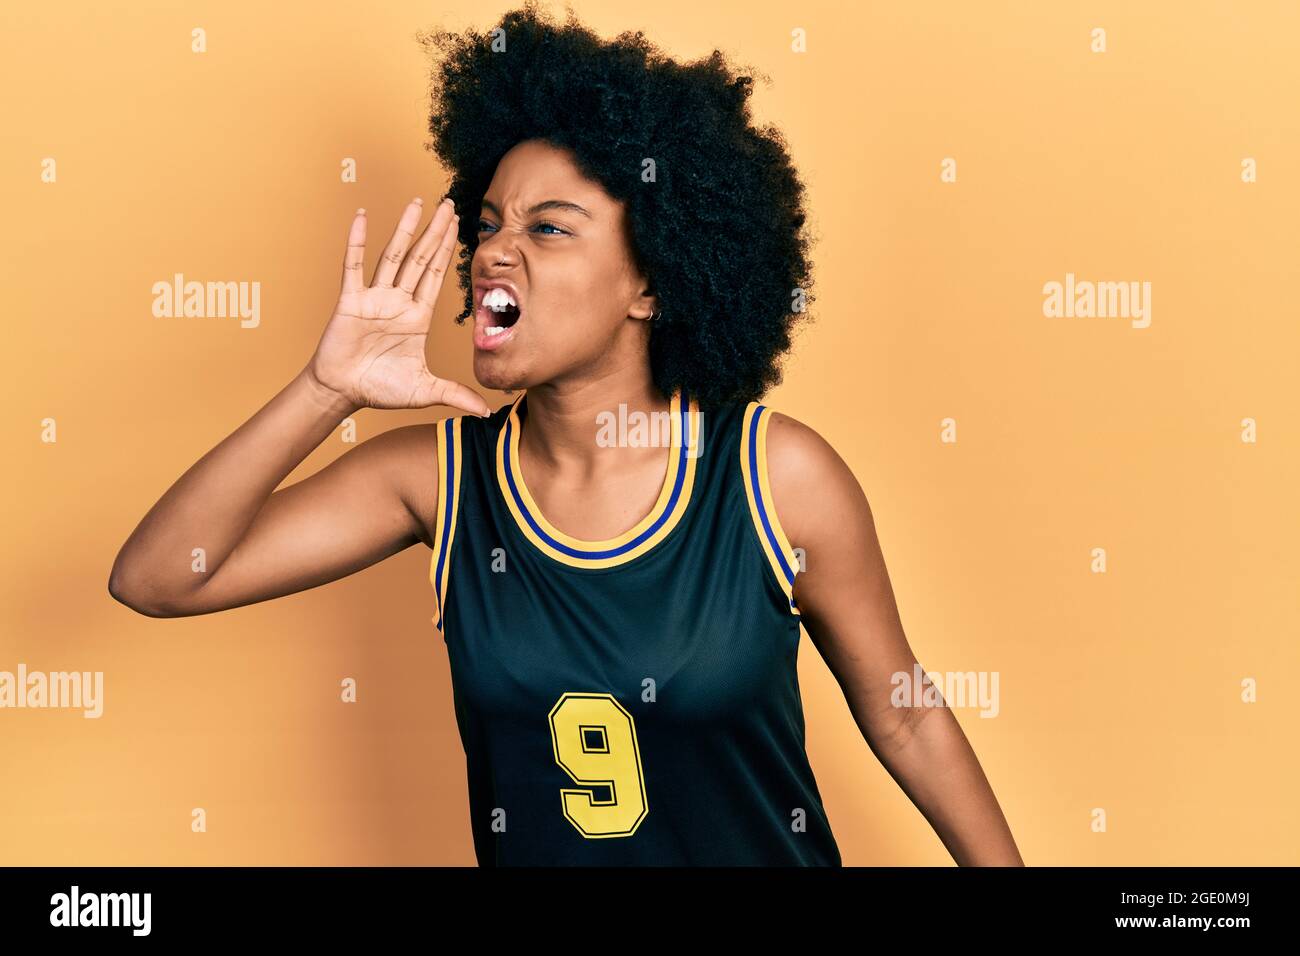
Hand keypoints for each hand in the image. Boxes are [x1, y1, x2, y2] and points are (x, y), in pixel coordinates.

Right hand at [305, 198, 489, 414]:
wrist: (343, 393)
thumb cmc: (380, 389)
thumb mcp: (425, 391)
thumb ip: (456, 395)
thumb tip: (486, 412)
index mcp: (417, 316)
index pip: (438, 276)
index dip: (449, 252)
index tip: (460, 227)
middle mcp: (398, 301)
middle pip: (421, 259)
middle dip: (435, 232)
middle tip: (449, 204)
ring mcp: (374, 297)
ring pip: (394, 256)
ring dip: (406, 229)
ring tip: (418, 203)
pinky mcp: (351, 300)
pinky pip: (354, 266)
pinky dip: (357, 242)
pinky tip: (362, 217)